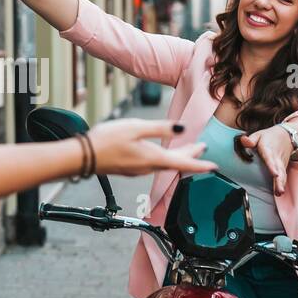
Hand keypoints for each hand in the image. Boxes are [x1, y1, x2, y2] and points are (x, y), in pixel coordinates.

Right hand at [86, 119, 216, 176]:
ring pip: (164, 163)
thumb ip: (160, 128)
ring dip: (178, 156)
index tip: (214, 166)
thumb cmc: (108, 140)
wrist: (84, 157)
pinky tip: (161, 152)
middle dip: (190, 156)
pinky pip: (153, 164)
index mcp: (154, 158)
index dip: (200, 164)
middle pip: (175, 163)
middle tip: (202, 147)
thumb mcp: (136, 128)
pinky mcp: (130, 168)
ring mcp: (138, 169)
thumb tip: (182, 128)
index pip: (183, 163)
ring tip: (187, 148)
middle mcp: (148, 167)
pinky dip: (164, 158)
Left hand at [239, 125, 292, 195]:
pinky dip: (282, 184)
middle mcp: (276, 158)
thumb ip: (251, 139)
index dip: (272, 166)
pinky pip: (283, 176)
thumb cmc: (269, 137)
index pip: (270, 158)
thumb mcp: (259, 134)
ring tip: (279, 193)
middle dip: (279, 180)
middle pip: (279, 169)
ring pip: (282, 174)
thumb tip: (244, 141)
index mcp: (269, 149)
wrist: (287, 136)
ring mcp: (281, 163)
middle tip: (279, 190)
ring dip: (281, 184)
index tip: (274, 173)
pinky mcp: (283, 167)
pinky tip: (279, 192)